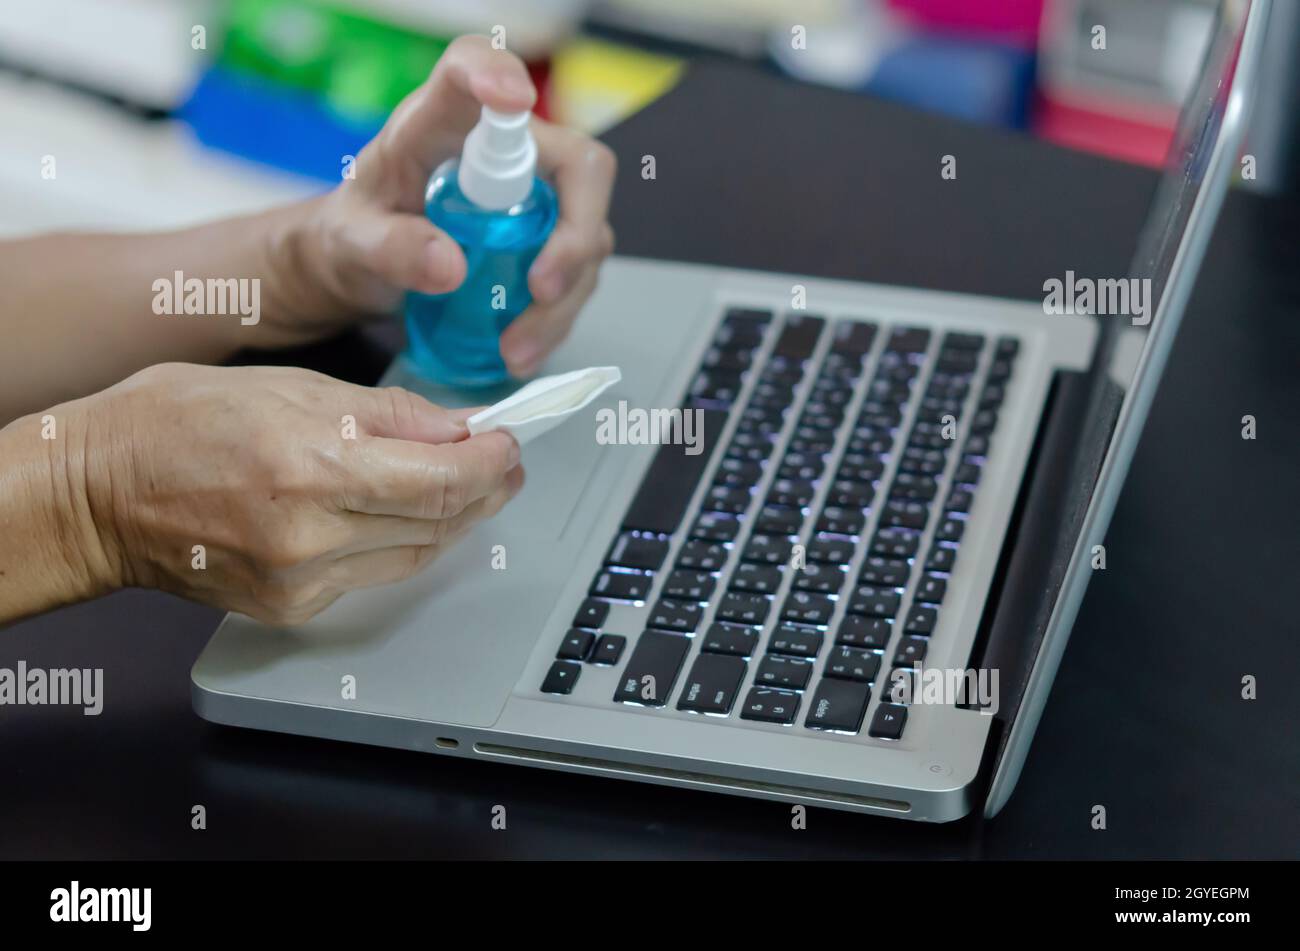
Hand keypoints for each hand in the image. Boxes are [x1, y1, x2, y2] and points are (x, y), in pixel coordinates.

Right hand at [71, 364, 521, 625]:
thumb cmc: (180, 423)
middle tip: (506, 463)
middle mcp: (315, 535)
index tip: (511, 442)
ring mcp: (303, 581)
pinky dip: (403, 542)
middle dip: (487, 489)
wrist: (100, 493)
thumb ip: (390, 415)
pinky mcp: (293, 609)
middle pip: (442, 522)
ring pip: (417, 554)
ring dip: (453, 519)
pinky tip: (407, 515)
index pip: (446, 480)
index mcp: (316, 468)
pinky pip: (375, 575)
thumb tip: (461, 428)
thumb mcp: (294, 387)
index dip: (494, 462)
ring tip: (470, 485)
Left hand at [271, 35, 616, 376]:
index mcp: (439, 124)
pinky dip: (555, 318)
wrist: (360, 266)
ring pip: (587, 234)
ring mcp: (535, 196)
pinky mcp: (548, 238)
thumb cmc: (354, 233)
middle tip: (542, 288)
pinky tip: (521, 349)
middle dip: (574, 234)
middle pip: (578, 167)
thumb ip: (392, 248)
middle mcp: (502, 151)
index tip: (514, 96)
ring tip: (516, 348)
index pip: (473, 68)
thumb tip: (449, 264)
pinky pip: (576, 275)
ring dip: (563, 299)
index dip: (498, 74)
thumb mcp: (353, 242)